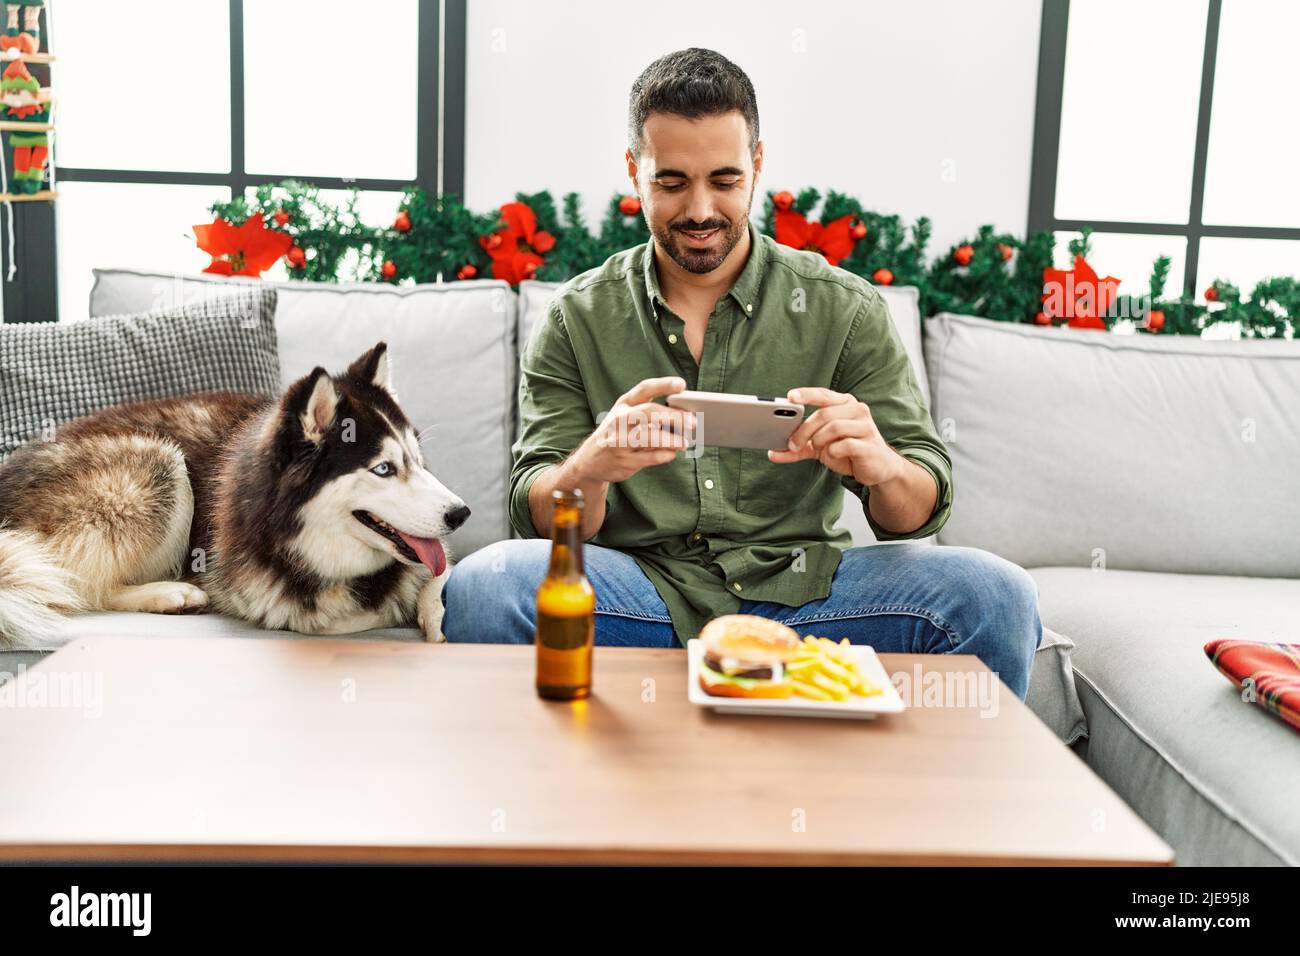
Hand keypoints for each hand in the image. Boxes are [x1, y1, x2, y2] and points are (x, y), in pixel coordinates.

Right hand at [570, 376, 694, 483]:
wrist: (589, 461)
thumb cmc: (617, 434)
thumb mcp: (626, 417)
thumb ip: (651, 415)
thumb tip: (683, 417)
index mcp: (623, 405)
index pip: (644, 389)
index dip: (663, 385)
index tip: (682, 384)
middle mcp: (619, 420)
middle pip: (649, 412)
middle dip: (673, 416)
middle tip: (693, 421)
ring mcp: (620, 441)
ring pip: (649, 436)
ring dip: (671, 439)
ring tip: (685, 442)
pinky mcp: (624, 461)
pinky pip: (650, 457)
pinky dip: (664, 455)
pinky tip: (672, 453)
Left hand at [767, 387, 904, 486]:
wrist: (877, 468)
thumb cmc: (849, 451)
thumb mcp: (820, 447)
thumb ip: (798, 448)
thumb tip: (772, 453)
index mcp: (845, 404)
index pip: (823, 394)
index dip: (806, 394)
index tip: (790, 397)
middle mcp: (857, 410)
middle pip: (824, 414)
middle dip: (804, 430)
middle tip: (792, 443)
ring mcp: (865, 426)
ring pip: (834, 427)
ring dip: (819, 441)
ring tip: (818, 450)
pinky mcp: (869, 444)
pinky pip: (844, 445)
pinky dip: (833, 452)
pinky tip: (833, 455)